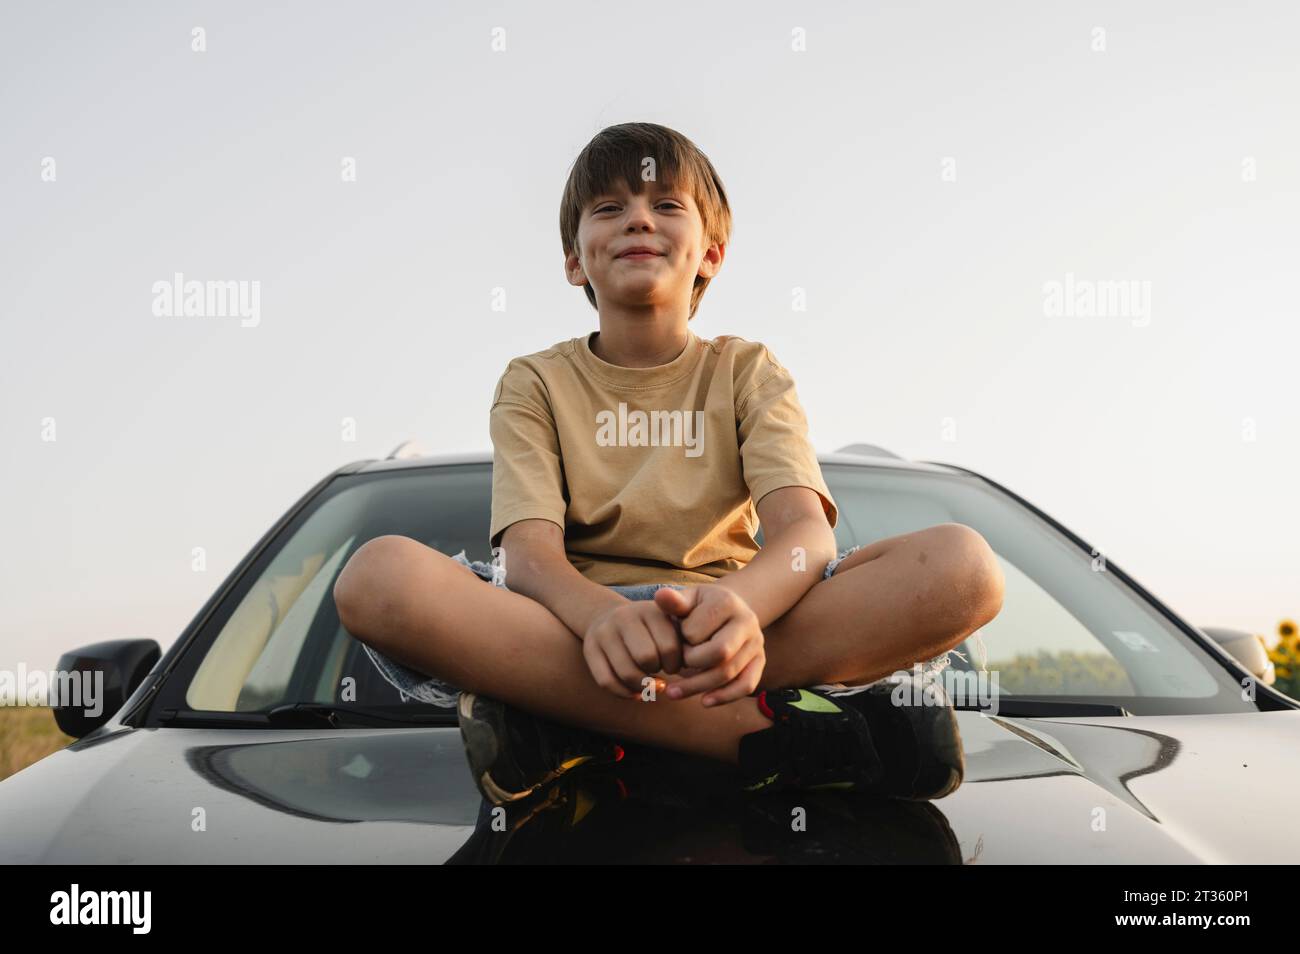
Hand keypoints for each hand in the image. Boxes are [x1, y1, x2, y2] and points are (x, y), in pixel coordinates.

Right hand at [582, 598, 684, 698]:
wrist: (609, 616)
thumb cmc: (651, 629)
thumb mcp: (669, 624)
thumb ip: (685, 641)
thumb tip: (690, 670)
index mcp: (649, 610)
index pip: (669, 647)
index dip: (675, 665)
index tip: (675, 666)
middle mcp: (624, 617)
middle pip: (646, 658)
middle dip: (657, 673)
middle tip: (659, 672)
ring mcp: (604, 632)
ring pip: (626, 673)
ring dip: (643, 686)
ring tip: (649, 683)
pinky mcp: (590, 649)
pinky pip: (607, 682)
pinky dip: (625, 693)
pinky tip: (636, 693)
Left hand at [652, 586, 765, 706]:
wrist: (725, 611)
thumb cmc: (698, 608)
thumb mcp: (686, 600)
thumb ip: (673, 602)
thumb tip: (660, 595)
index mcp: (727, 601)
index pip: (698, 632)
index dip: (681, 642)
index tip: (675, 641)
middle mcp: (748, 620)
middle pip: (720, 653)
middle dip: (692, 664)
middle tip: (676, 665)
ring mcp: (756, 642)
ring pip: (729, 673)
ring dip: (698, 687)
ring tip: (673, 693)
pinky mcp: (760, 661)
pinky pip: (746, 685)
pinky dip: (725, 696)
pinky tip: (704, 702)